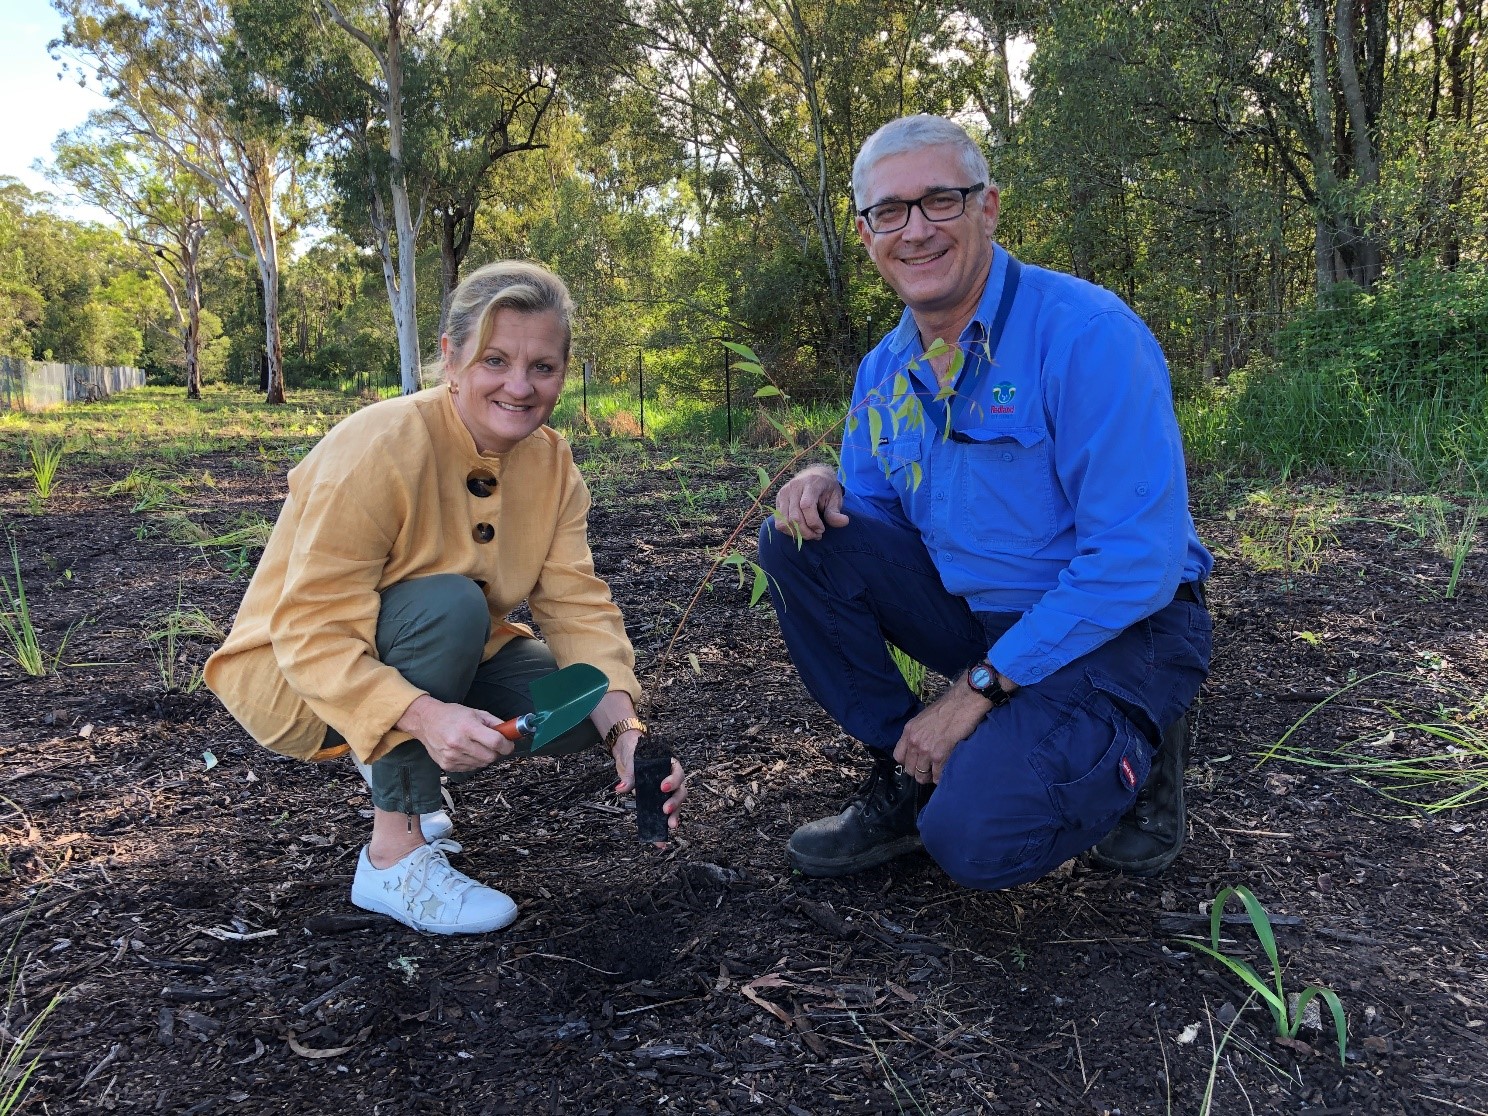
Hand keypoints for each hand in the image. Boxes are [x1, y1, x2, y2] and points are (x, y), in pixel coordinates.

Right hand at [396, 694, 513, 771]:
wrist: (426, 722)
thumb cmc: (452, 715)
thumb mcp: (476, 712)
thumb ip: (495, 723)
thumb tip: (512, 733)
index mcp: (468, 727)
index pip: (496, 742)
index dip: (507, 745)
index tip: (509, 745)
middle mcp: (459, 743)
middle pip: (490, 757)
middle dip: (496, 752)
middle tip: (493, 745)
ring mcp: (452, 756)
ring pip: (481, 764)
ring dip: (484, 757)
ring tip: (476, 745)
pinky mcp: (447, 765)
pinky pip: (470, 768)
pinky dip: (473, 761)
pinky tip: (466, 751)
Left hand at [610, 728, 688, 843]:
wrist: (631, 754)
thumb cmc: (636, 753)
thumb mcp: (633, 759)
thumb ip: (630, 773)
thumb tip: (622, 788)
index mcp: (670, 766)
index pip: (677, 773)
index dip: (672, 781)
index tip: (662, 787)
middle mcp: (672, 780)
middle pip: (680, 792)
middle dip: (674, 803)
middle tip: (665, 810)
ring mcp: (667, 793)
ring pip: (675, 805)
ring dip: (673, 816)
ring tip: (670, 826)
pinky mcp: (659, 803)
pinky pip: (664, 816)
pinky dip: (662, 827)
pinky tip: (660, 839)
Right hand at [771, 465, 849, 541]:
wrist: (814, 475)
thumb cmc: (827, 489)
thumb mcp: (835, 498)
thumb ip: (836, 511)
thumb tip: (844, 522)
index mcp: (811, 483)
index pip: (806, 506)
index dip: (813, 522)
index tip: (822, 530)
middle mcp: (794, 486)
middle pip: (795, 516)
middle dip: (806, 532)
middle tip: (817, 535)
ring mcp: (784, 493)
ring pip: (785, 521)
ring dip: (797, 533)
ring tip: (809, 534)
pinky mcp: (778, 500)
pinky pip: (779, 522)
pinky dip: (789, 531)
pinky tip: (799, 530)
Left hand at [893, 678, 998, 783]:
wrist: (963, 703)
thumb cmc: (947, 708)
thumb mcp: (923, 718)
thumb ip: (918, 733)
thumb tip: (919, 746)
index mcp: (909, 731)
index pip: (898, 757)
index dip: (907, 762)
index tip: (916, 762)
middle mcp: (914, 742)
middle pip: (910, 769)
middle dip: (919, 772)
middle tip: (930, 770)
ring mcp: (926, 750)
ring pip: (922, 776)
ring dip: (930, 776)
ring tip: (938, 772)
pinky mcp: (940, 756)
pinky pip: (937, 776)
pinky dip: (942, 777)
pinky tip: (947, 771)